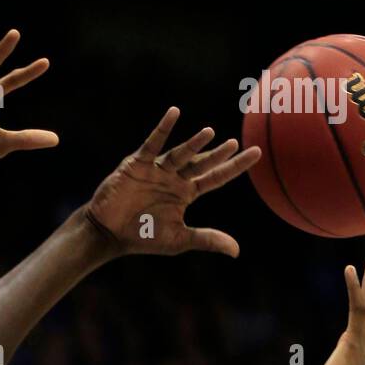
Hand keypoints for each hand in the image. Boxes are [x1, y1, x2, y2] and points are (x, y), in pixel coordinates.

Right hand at [84, 106, 259, 257]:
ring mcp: (157, 169)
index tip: (256, 153)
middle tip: (235, 143)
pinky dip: (163, 129)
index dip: (235, 166)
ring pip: (181, 153)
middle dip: (218, 154)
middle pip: (202, 163)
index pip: (216, 177)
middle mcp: (174, 177)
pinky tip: (174, 113)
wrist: (108, 233)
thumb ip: (207, 239)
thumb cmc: (142, 237)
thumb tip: (236, 251)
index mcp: (186, 193)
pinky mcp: (138, 163)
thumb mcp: (179, 239)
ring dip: (194, 144)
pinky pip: (153, 144)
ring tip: (210, 133)